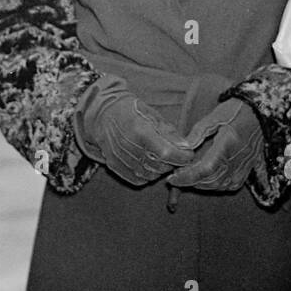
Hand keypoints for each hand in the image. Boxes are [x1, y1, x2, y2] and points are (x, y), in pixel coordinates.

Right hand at [73, 74, 196, 185]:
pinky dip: (147, 174)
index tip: (188, 154)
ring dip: (160, 169)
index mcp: (140, 130)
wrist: (102, 115)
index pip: (166, 152)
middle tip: (174, 153)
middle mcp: (128, 146)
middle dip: (172, 163)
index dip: (181, 157)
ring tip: (160, 157)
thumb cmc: (130, 111)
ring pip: (150, 175)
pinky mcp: (114, 166)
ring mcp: (120, 158)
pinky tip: (148, 162)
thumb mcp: (152, 114)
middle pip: (160, 166)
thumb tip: (186, 147)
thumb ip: (169, 132)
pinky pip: (138, 179)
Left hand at [168, 98, 265, 191]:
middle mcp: (238, 159)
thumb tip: (182, 148)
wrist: (260, 110)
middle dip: (191, 182)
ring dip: (204, 184)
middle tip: (176, 176)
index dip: (187, 177)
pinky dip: (220, 185)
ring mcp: (246, 165)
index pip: (205, 169)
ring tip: (190, 176)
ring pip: (222, 185)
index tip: (172, 178)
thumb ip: (198, 133)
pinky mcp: (250, 167)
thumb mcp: (214, 116)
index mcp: (227, 145)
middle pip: (212, 181)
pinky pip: (234, 184)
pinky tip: (210, 179)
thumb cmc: (236, 110)